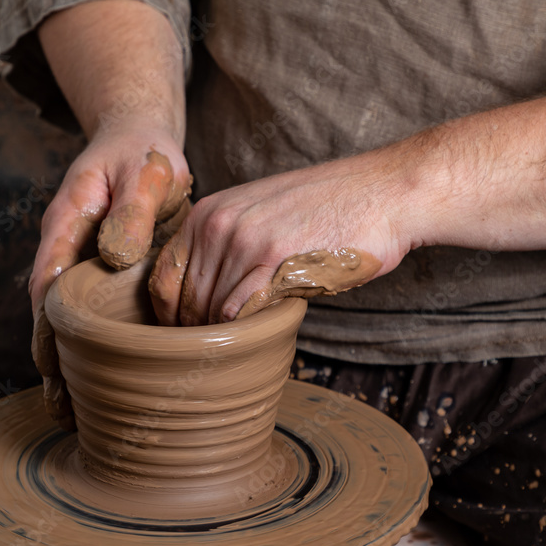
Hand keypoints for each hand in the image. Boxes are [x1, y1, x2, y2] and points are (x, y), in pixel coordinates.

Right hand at [30, 123, 190, 425]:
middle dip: (51, 362)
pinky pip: (92, 315)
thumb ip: (132, 211)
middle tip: (62, 411)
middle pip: (48, 313)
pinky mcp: (102, 274)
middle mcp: (66, 249)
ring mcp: (82, 264)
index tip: (51, 367)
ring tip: (76, 415)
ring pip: (67, 320)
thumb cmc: (144, 153)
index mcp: (67, 223)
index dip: (46, 327)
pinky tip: (105, 381)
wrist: (141, 140)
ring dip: (69, 363)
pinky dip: (94, 348)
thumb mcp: (145, 172)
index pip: (47, 283)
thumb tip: (115, 257)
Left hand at [148, 155, 413, 325]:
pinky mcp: (276, 260)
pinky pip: (239, 312)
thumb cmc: (327, 210)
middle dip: (195, 332)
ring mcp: (244, 240)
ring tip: (237, 349)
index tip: (186, 336)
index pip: (163, 278)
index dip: (169, 316)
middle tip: (214, 353)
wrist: (383, 193)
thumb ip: (226, 247)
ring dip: (221, 337)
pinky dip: (243, 332)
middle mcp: (217, 223)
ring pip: (210, 311)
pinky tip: (259, 337)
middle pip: (184, 300)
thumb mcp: (260, 214)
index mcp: (207, 212)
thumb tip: (200, 299)